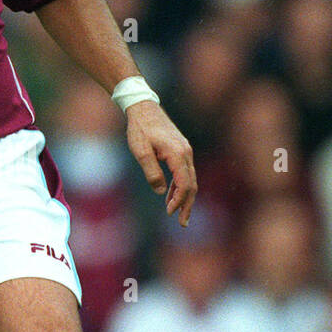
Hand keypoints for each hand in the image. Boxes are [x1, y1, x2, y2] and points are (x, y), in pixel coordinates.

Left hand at [125, 100, 196, 225]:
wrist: (143, 108)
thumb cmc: (140, 129)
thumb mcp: (141, 151)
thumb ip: (151, 172)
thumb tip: (161, 192)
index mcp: (178, 154)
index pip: (184, 183)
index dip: (179, 200)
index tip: (169, 212)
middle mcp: (186, 153)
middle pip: (191, 184)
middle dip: (187, 204)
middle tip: (182, 223)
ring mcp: (185, 151)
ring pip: (190, 179)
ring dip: (184, 197)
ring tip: (177, 214)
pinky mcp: (181, 150)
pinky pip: (184, 172)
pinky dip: (180, 186)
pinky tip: (171, 195)